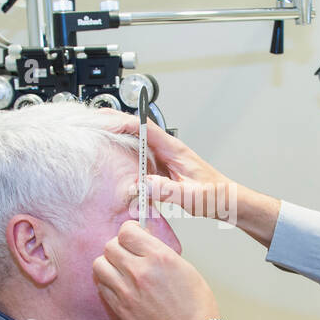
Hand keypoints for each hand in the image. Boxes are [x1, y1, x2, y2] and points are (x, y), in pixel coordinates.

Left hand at [93, 220, 219, 319]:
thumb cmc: (195, 306)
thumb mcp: (185, 268)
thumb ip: (160, 253)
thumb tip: (145, 244)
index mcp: (159, 257)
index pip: (127, 231)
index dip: (128, 230)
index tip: (132, 234)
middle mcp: (140, 271)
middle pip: (110, 246)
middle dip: (118, 246)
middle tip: (125, 252)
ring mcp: (127, 291)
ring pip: (99, 265)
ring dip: (108, 263)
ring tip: (118, 268)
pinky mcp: (120, 308)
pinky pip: (101, 286)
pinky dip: (107, 282)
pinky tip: (118, 285)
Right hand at [95, 111, 233, 220]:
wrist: (227, 200)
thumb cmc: (215, 196)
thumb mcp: (192, 196)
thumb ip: (169, 191)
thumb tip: (145, 185)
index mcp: (174, 150)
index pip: (144, 127)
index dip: (122, 120)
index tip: (103, 119)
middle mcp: (168, 150)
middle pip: (136, 131)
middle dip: (114, 124)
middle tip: (92, 125)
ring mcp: (165, 159)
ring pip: (137, 144)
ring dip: (118, 140)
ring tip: (97, 140)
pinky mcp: (164, 169)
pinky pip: (141, 160)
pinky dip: (126, 158)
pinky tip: (116, 163)